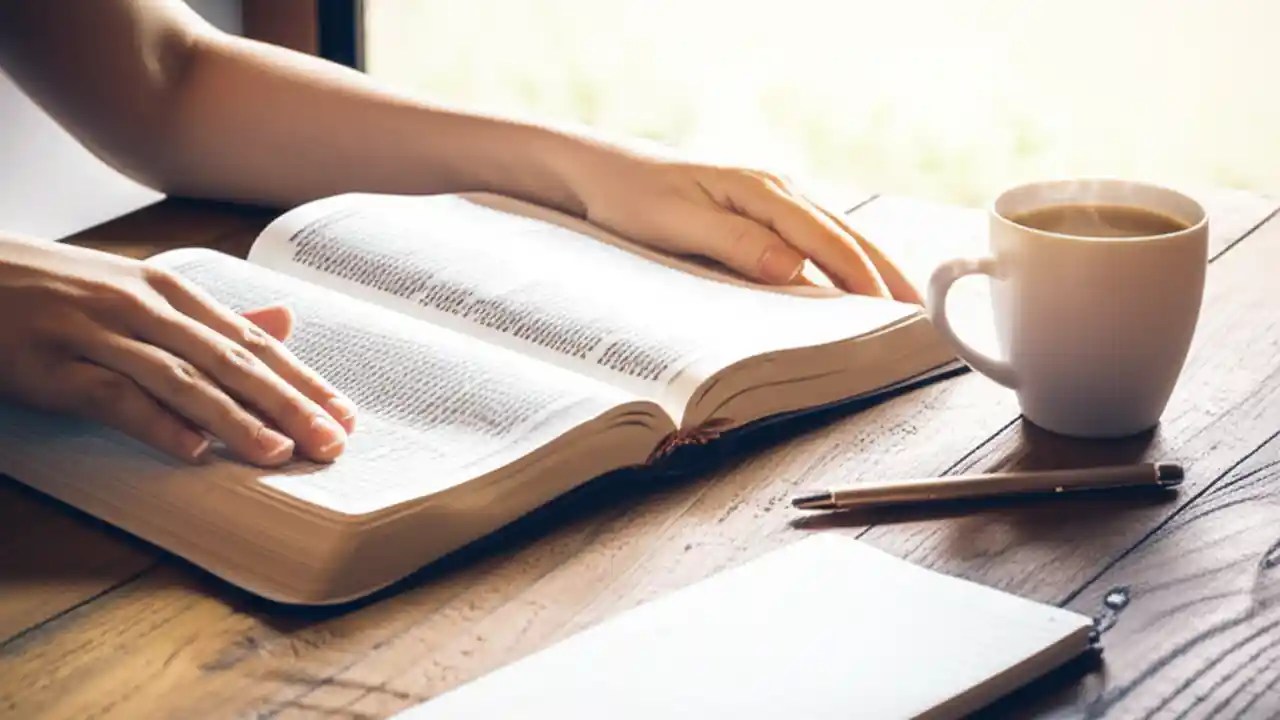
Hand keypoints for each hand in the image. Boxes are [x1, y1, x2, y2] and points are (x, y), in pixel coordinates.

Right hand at [0, 236, 355, 465]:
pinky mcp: (51, 364)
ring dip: (235, 419)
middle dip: (287, 403)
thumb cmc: (60, 290)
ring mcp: (97, 333)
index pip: (253, 342)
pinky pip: (114, 397)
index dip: (302, 379)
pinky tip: (194, 452)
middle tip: (331, 441)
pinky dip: (156, 424)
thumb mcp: (141, 295)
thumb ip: (214, 318)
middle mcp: (143, 307)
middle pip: (230, 361)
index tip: (345, 414)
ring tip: (279, 453)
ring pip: (180, 379)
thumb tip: (286, 322)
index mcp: (171, 291)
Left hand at [569, 152, 920, 302]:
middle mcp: (775, 190)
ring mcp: (771, 199)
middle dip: (884, 273)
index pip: (825, 238)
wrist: (602, 173)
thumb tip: (795, 267)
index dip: (860, 276)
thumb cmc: (632, 199)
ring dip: (870, 267)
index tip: (889, 310)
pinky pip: (813, 238)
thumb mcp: (677, 225)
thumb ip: (735, 243)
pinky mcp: (760, 212)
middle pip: (844, 234)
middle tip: (919, 315)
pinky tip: (850, 285)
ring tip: (901, 304)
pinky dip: (840, 261)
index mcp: (761, 191)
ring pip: (835, 235)